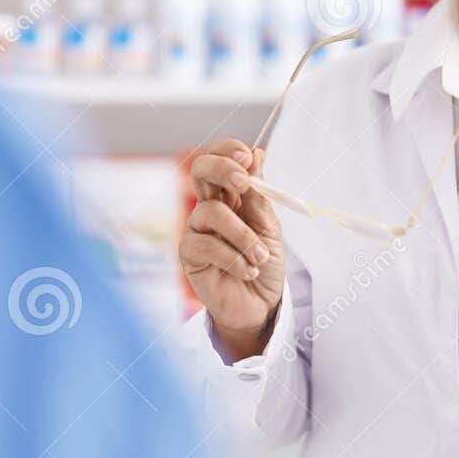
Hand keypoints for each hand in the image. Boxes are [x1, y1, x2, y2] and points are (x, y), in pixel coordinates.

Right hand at [180, 138, 285, 360]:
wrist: (260, 306)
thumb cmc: (264, 266)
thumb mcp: (270, 228)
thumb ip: (259, 195)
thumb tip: (257, 152)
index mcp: (231, 196)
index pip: (219, 160)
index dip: (228, 151)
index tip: (247, 156)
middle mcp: (210, 208)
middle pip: (200, 171)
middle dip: (222, 169)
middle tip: (243, 182)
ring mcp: (197, 230)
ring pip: (211, 212)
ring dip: (243, 235)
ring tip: (261, 257)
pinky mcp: (189, 255)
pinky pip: (205, 244)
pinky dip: (233, 257)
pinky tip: (247, 271)